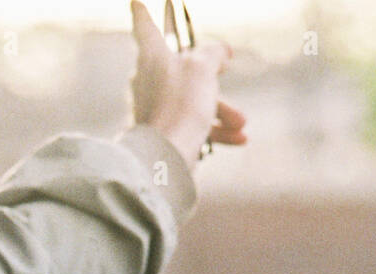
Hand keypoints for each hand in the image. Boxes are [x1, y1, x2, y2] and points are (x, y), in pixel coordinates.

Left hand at [129, 0, 246, 166]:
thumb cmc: (181, 105)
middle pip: (184, 69)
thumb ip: (212, 53)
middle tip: (225, 67)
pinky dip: (216, 131)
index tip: (135, 1)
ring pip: (194, 101)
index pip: (146, 27)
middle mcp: (148, 81)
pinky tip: (239, 139)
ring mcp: (155, 108)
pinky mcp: (164, 133)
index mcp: (151, 57)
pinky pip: (193, 127)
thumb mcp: (202, 68)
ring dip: (222, 111)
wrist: (166, 156)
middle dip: (212, 78)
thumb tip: (219, 51)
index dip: (143, 13)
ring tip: (241, 123)